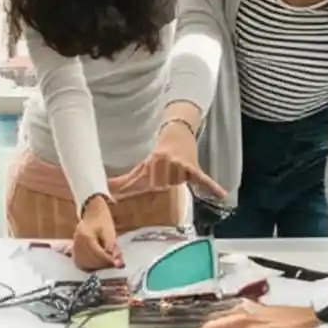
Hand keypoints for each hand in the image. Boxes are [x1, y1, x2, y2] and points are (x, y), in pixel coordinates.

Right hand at [72, 196, 123, 270]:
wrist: (92, 211)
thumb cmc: (102, 220)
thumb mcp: (110, 232)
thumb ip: (113, 249)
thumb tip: (118, 264)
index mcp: (86, 236)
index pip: (97, 254)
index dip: (108, 260)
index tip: (119, 264)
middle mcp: (77, 243)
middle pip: (90, 261)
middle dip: (104, 265)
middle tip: (114, 264)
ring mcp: (74, 247)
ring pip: (84, 264)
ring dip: (97, 267)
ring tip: (107, 264)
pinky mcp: (74, 251)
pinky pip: (80, 263)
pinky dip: (90, 266)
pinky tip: (98, 265)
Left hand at [111, 121, 226, 199]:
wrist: (178, 132)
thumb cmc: (158, 155)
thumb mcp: (141, 167)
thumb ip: (124, 182)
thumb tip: (105, 190)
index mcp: (154, 162)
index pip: (149, 182)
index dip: (145, 185)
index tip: (137, 190)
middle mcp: (168, 163)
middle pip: (163, 185)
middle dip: (164, 182)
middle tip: (166, 173)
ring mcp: (182, 165)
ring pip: (178, 182)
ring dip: (179, 180)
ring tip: (178, 170)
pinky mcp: (194, 168)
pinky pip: (203, 180)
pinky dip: (212, 187)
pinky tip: (222, 196)